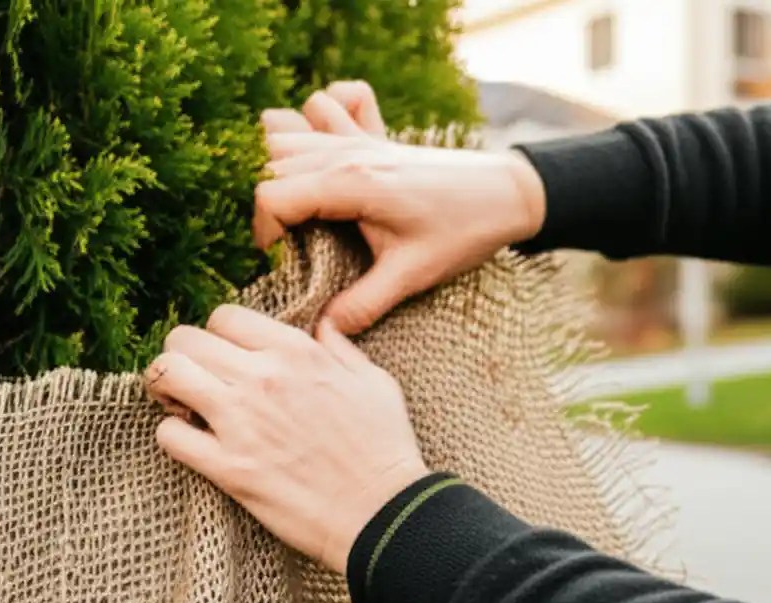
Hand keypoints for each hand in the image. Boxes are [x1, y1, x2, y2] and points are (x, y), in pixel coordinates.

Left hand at [148, 305, 428, 575]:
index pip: (223, 316)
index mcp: (295, 351)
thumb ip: (341, 348)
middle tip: (194, 381)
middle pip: (184, 340)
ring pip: (165, 374)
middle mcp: (261, 377)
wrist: (383, 514)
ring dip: (165, 388)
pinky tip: (192, 444)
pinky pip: (169, 435)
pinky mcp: (228, 468)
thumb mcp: (374, 382)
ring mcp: (240, 422)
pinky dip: (172, 436)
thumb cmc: (384, 448)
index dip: (218, 336)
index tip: (225, 358)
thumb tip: (323, 326)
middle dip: (182, 357)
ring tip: (182, 405)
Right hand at [255, 81, 547, 334]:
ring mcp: (356, 137)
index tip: (279, 257)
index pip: (269, 194)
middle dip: (262, 201)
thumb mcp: (413, 274)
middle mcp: (346, 152)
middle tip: (284, 238)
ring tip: (294, 205)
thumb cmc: (463, 230)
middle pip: (267, 161)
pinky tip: (321, 151)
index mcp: (350, 183)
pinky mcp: (370, 134)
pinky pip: (325, 104)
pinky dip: (314, 118)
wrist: (508, 193)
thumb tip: (322, 330)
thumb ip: (364, 304)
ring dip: (276, 163)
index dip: (262, 230)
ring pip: (284, 131)